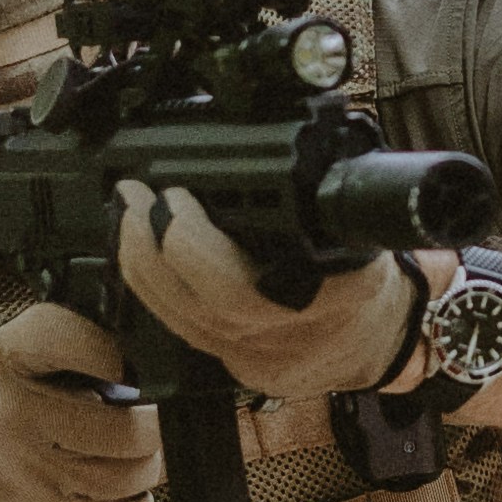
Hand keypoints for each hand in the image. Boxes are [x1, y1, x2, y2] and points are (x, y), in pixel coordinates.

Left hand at [113, 179, 413, 400]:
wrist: (378, 342)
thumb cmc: (367, 273)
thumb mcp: (363, 228)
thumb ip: (327, 191)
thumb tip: (295, 132)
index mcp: (339, 294)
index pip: (266, 273)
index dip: (202, 243)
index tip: (177, 193)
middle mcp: (295, 333)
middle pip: (213, 301)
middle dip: (160, 243)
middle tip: (136, 194)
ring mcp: (261, 359)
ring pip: (186, 321)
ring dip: (143, 263)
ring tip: (124, 214)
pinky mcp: (234, 369)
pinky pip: (181, 332)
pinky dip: (151, 291)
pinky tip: (136, 255)